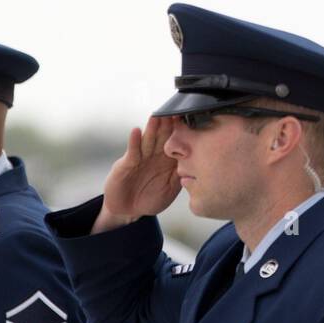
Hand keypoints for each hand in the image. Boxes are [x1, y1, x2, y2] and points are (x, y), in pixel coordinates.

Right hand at [93, 116, 181, 232]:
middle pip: (162, 136)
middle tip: (175, 111)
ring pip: (148, 140)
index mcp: (166, 160)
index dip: (182, 132)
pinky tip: (137, 131)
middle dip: (168, 124)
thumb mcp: (170, 188)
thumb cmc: (150, 198)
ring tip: (157, 116)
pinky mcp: (126, 164)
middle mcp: (153, 155)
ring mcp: (140, 158)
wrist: (128, 211)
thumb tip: (197, 164)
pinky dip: (134, 141)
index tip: (191, 119)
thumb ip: (180, 175)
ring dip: (152, 128)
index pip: (175, 142)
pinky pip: (132, 151)